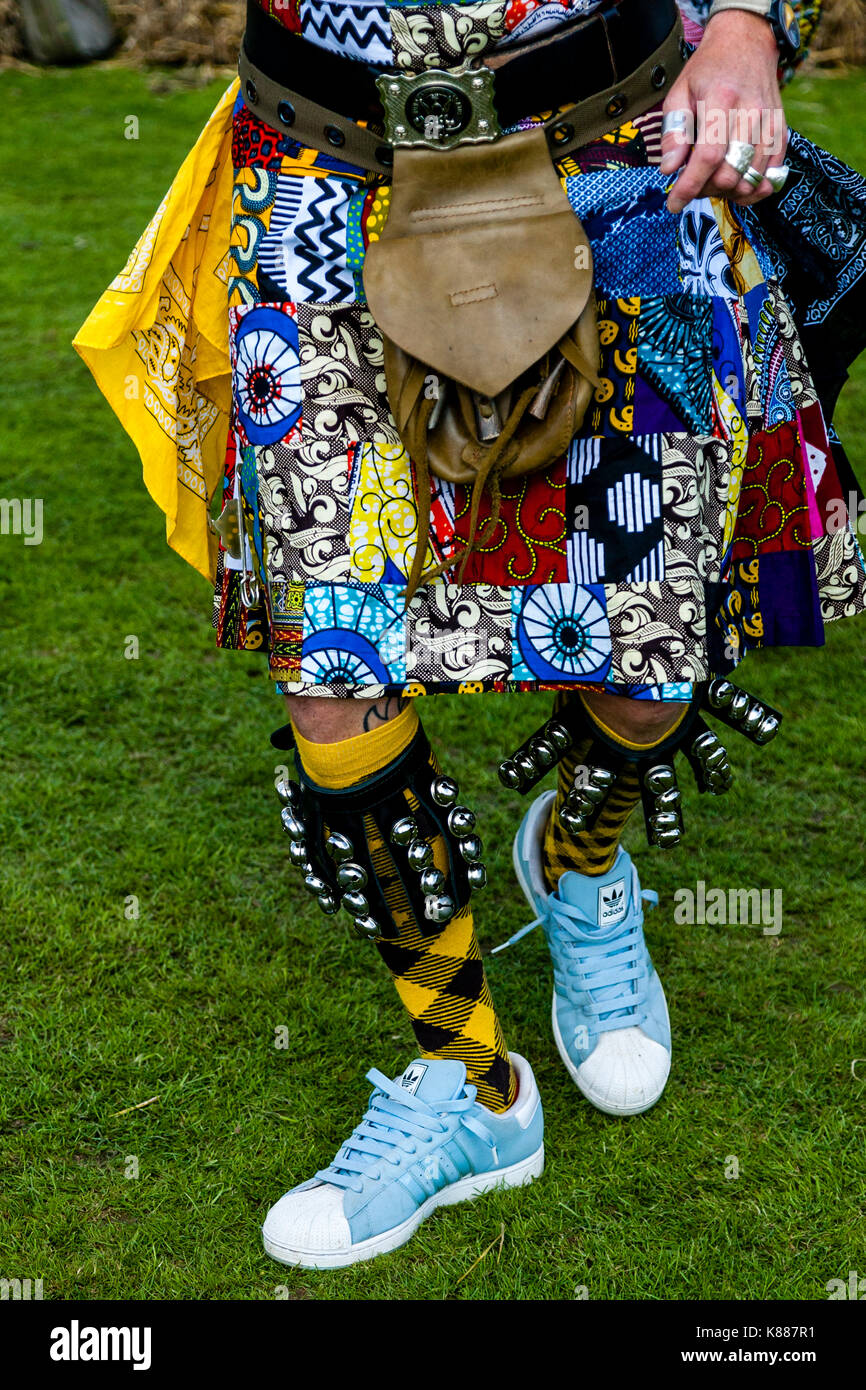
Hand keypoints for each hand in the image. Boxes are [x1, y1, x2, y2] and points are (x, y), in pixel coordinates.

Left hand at [661, 9, 786, 213]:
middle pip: (729, 174)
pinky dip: (751, 189)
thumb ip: (673, 131)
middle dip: (705, 190)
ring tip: (711, 181)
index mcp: (722, 100)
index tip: (674, 203)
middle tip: (692, 183)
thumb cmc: (709, 70)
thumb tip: (670, 169)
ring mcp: (770, 124)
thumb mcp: (680, 91)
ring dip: (726, 192)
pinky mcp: (781, 133)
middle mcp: (751, 113)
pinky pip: (771, 176)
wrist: (747, 43)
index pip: (708, 157)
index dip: (689, 187)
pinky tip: (734, 184)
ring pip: (750, 181)